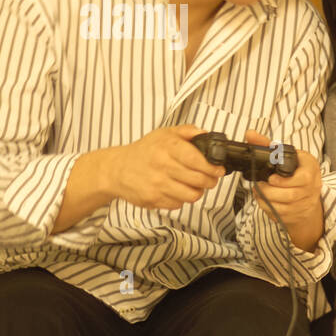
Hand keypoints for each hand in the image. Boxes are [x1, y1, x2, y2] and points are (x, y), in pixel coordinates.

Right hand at [104, 125, 224, 209]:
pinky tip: (177, 190)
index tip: (219, 169)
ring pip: (192, 195)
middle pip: (199, 180)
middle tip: (210, 178)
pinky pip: (178, 204)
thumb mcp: (164, 134)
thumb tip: (207, 134)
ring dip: (198, 191)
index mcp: (167, 148)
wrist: (116, 169)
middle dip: (210, 180)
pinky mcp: (152, 199)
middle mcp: (162, 166)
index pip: (198, 160)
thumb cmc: (144, 151)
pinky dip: (182, 199)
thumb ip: (187, 131)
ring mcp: (157, 185)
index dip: (213, 167)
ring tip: (194, 185)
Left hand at [241, 129, 323, 235]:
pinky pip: (281, 214)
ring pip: (284, 206)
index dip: (285, 181)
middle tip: (259, 186)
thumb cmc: (295, 169)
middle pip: (291, 195)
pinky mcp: (299, 214)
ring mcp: (306, 202)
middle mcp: (312, 186)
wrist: (308, 193)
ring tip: (259, 193)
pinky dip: (268, 209)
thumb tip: (250, 134)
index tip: (271, 179)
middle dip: (270, 192)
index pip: (304, 178)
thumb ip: (267, 145)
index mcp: (311, 168)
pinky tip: (265, 201)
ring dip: (266, 201)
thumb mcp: (286, 154)